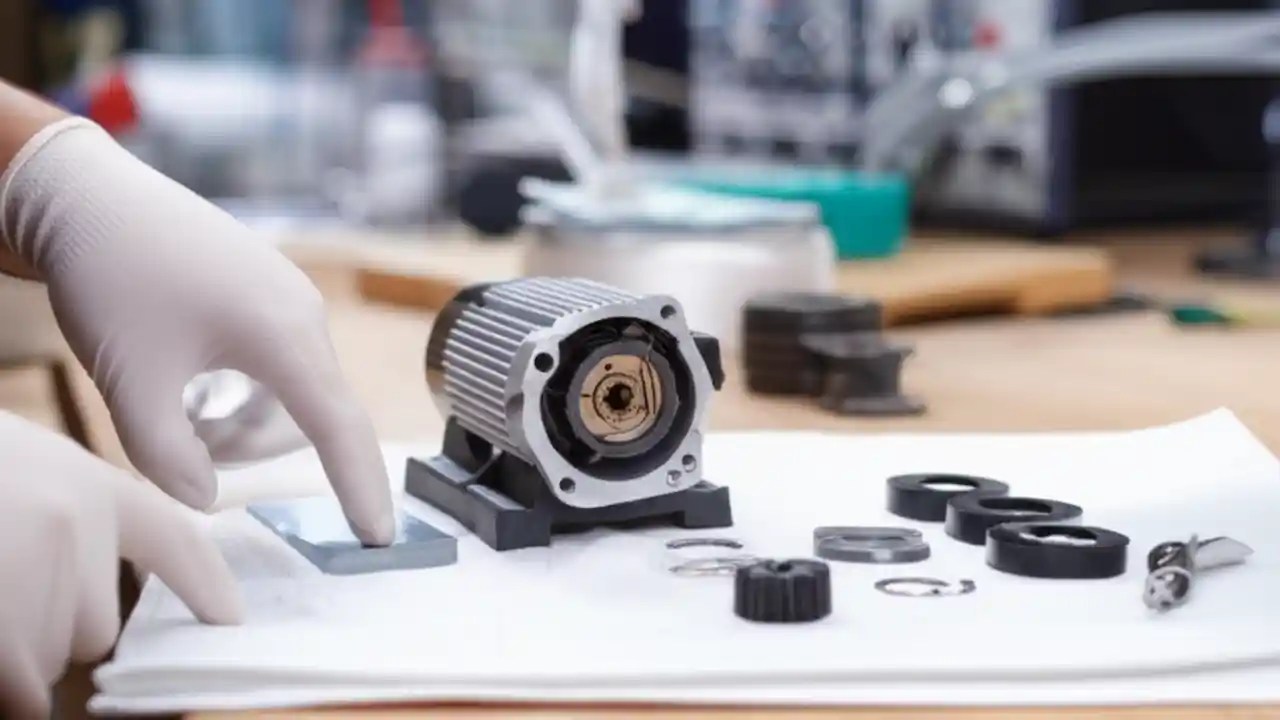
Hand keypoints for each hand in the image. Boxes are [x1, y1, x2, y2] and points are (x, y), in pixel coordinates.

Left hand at [0, 118, 393, 543]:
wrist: (84, 193)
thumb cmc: (111, 278)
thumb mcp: (131, 382)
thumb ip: (169, 458)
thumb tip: (206, 499)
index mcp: (284, 336)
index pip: (339, 430)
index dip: (360, 489)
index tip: (378, 539)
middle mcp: (302, 314)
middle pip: (305, 415)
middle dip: (250, 448)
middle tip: (179, 444)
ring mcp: (288, 295)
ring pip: (287, 390)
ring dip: (239, 419)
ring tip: (172, 407)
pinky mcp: (267, 285)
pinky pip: (274, 358)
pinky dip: (238, 387)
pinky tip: (186, 372)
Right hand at [0, 411, 241, 719]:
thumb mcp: (29, 474)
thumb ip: (74, 525)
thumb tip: (95, 612)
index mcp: (91, 486)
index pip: (176, 541)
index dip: (207, 585)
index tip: (231, 618)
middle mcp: (76, 528)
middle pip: (99, 627)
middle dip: (53, 624)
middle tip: (5, 580)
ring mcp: (30, 575)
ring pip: (53, 660)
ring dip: (18, 652)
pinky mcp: (1, 627)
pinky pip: (21, 692)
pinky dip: (8, 681)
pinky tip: (0, 651)